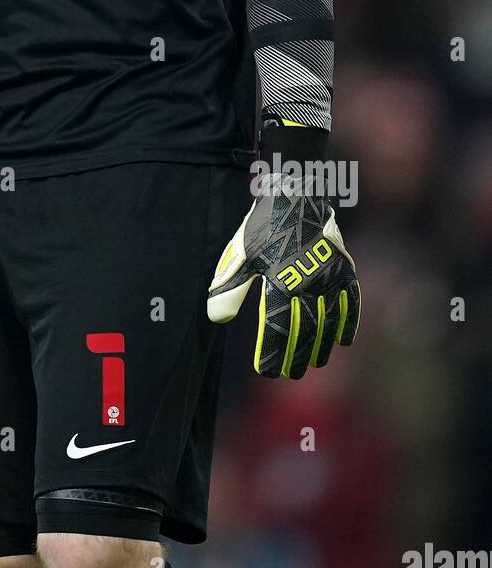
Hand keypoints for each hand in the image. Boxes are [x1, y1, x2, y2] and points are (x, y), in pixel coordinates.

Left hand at [207, 170, 359, 378]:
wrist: (296, 194)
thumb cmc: (263, 226)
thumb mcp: (241, 254)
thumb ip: (229, 287)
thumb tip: (216, 318)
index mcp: (280, 282)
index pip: (276, 329)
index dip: (272, 353)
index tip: (267, 372)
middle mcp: (308, 284)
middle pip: (304, 331)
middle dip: (297, 356)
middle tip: (292, 374)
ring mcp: (330, 278)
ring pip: (328, 322)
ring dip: (322, 346)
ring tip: (316, 363)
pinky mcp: (344, 270)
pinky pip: (351, 303)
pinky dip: (348, 323)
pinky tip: (344, 340)